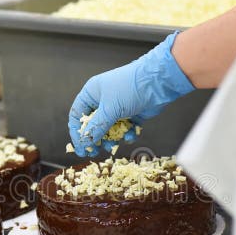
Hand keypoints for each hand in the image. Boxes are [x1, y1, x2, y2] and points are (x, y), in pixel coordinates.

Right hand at [68, 32, 194, 156]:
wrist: (158, 82)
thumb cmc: (129, 88)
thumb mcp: (109, 109)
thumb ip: (96, 127)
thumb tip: (85, 142)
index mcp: (92, 93)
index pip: (77, 115)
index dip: (77, 133)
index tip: (80, 148)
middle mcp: (103, 100)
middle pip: (93, 124)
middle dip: (95, 138)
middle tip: (95, 152)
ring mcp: (118, 108)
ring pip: (109, 129)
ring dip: (111, 138)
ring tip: (114, 144)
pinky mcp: (131, 114)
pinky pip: (124, 129)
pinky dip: (127, 134)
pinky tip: (131, 135)